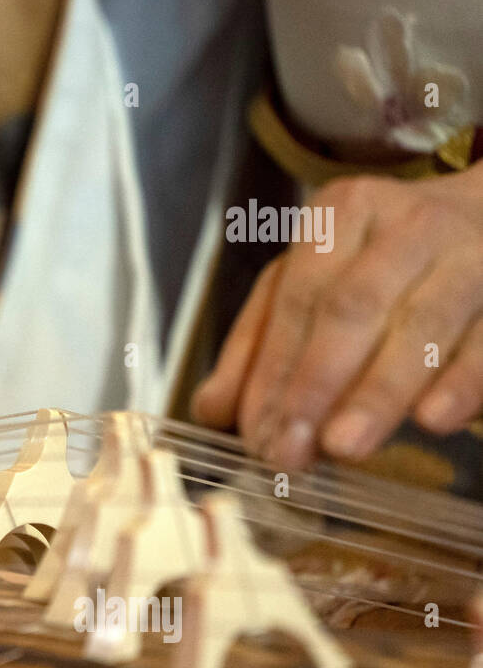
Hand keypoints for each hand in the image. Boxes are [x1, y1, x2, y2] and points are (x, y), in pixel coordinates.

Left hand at [192, 163, 482, 468]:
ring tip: (345, 447)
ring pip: (421, 324)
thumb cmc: (384, 261)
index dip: (273, 370)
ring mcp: (471, 253)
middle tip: (290, 451)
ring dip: (379, 391)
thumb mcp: (312, 283)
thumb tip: (211, 412)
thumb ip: (259, 346)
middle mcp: (407, 226)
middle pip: (352, 307)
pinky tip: (435, 422)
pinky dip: (462, 381)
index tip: (256, 436)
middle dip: (315, 385)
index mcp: (342, 215)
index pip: (297, 300)